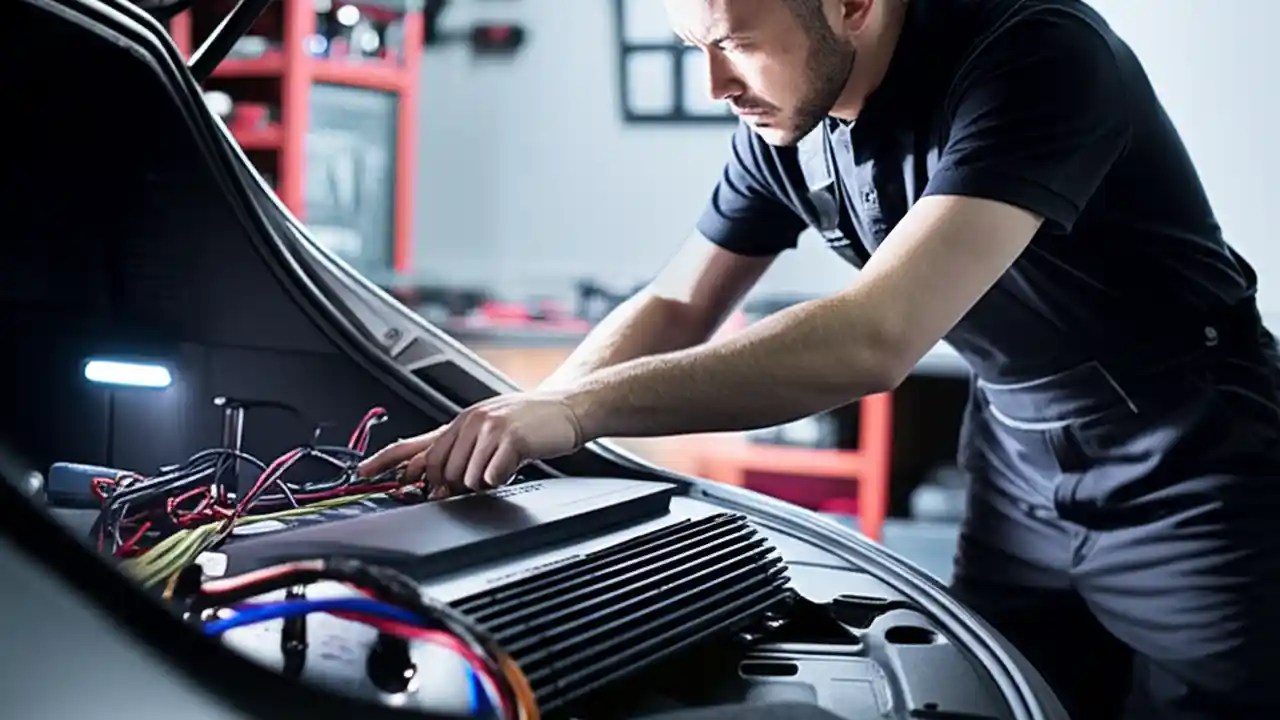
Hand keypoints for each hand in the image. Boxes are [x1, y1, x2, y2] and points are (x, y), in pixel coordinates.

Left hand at [357, 392, 585, 496]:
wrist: (568, 408)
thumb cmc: (530, 424)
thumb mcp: (490, 431)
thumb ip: (461, 454)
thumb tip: (433, 485)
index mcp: (461, 422)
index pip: (415, 445)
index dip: (386, 461)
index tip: (363, 473)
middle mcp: (470, 422)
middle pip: (440, 472)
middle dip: (454, 486)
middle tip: (481, 477)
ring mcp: (489, 429)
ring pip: (465, 479)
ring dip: (482, 482)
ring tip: (503, 465)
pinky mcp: (510, 440)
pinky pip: (490, 477)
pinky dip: (500, 478)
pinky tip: (513, 465)